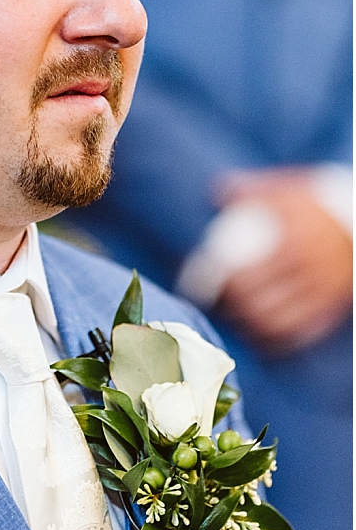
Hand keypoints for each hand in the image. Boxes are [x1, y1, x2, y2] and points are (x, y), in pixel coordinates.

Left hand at [213, 169, 352, 353]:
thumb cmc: (317, 204)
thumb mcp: (286, 189)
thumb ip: (250, 189)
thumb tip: (214, 192)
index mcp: (293, 242)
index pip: (247, 277)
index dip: (218, 287)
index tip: (197, 285)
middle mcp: (310, 271)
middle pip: (260, 304)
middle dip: (229, 310)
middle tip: (211, 304)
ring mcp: (324, 292)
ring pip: (280, 324)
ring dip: (250, 328)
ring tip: (231, 320)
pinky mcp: (333, 306)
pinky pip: (303, 332)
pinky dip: (278, 340)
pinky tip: (259, 337)